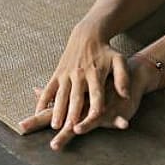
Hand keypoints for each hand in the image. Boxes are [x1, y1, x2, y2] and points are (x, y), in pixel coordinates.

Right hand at [19, 26, 129, 142]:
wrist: (88, 35)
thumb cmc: (106, 52)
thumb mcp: (119, 61)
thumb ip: (123, 78)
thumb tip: (126, 96)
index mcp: (95, 74)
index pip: (96, 93)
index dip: (96, 106)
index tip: (94, 119)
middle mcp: (80, 75)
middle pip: (76, 97)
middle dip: (73, 113)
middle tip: (70, 129)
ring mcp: (67, 75)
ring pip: (61, 95)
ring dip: (58, 110)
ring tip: (56, 125)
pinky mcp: (57, 74)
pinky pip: (48, 89)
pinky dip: (42, 101)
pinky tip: (38, 112)